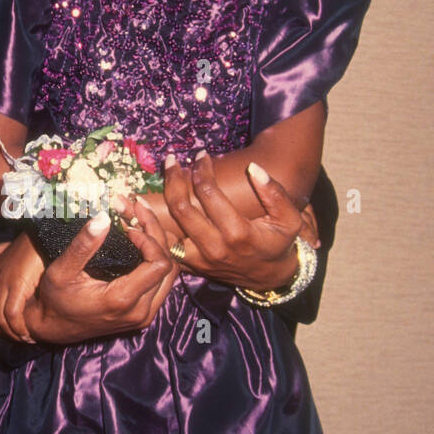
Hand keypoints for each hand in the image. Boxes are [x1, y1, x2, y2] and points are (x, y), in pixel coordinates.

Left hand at [0, 232, 46, 342]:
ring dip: (13, 332)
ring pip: (1, 317)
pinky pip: (13, 314)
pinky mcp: (17, 285)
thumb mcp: (12, 246)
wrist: (44, 233)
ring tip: (25, 339)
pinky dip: (20, 327)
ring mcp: (4, 282)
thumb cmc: (32, 241)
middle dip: (1, 330)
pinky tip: (29, 333)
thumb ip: (0, 249)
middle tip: (15, 339)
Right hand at [21, 195, 178, 345]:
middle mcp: (140, 311)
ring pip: (169, 275)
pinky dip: (156, 260)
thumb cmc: (56, 300)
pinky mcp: (144, 315)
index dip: (150, 239)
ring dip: (158, 246)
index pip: (159, 264)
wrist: (55, 329)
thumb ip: (83, 245)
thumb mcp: (62, 271)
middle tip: (137, 210)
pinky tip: (141, 241)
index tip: (128, 227)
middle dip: (155, 234)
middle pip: (168, 266)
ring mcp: (145, 315)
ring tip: (140, 222)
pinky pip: (162, 284)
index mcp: (123, 300)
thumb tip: (103, 217)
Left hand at [163, 151, 320, 292]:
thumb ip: (275, 193)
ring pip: (168, 229)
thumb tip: (253, 168)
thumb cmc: (279, 243)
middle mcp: (215, 247)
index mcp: (238, 233)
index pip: (210, 194)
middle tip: (172, 160)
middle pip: (182, 209)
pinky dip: (154, 229)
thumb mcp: (289, 220)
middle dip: (174, 179)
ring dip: (155, 205)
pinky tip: (144, 210)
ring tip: (149, 184)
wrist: (271, 278)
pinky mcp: (193, 265)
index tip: (201, 155)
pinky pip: (167, 246)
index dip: (202, 170)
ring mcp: (201, 259)